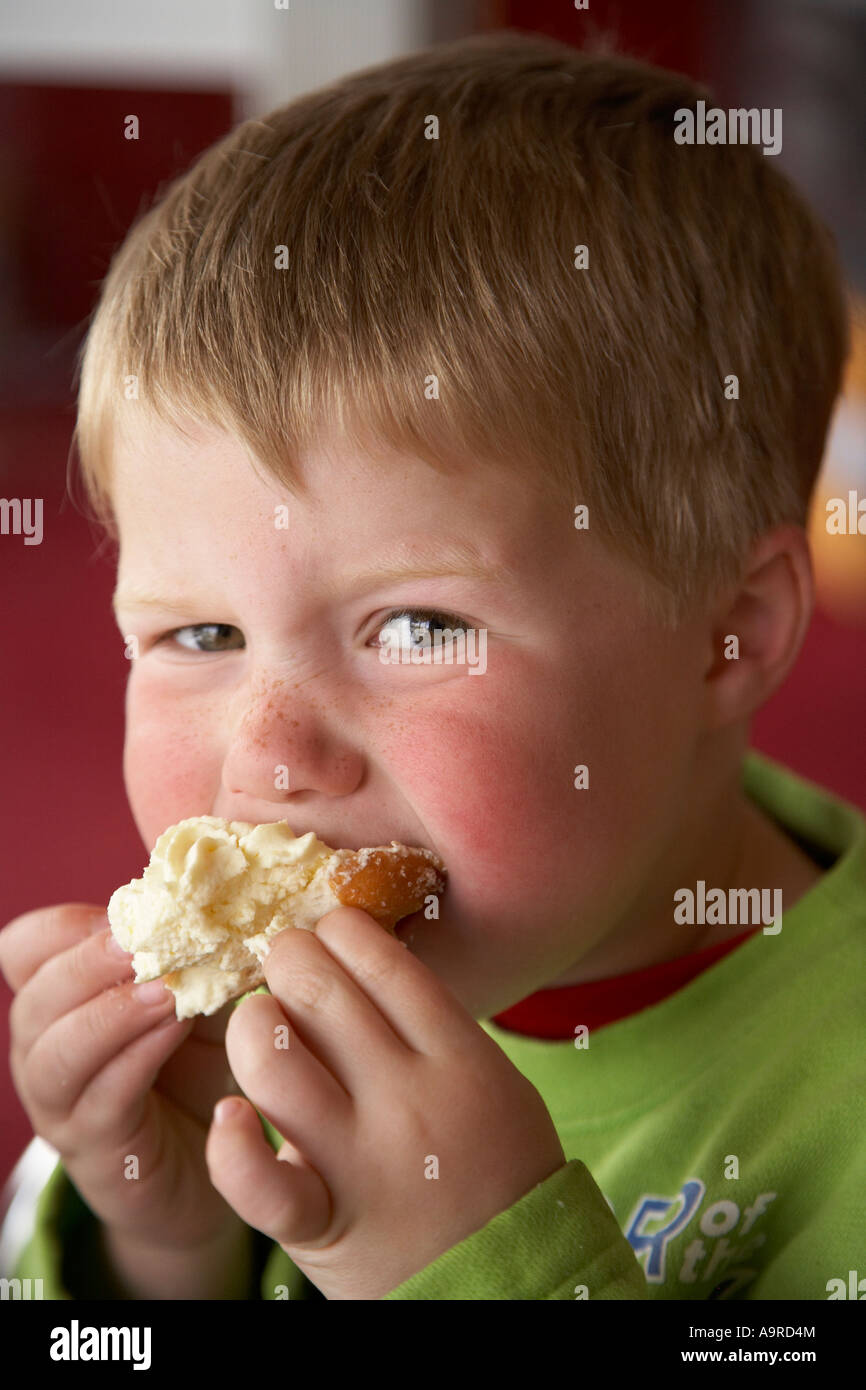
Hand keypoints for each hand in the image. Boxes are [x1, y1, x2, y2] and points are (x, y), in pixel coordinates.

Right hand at [0, 903, 244, 1254]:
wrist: (224, 1159)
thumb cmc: (207, 1059)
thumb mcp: (201, 989)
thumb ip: (198, 946)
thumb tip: (231, 888)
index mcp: (62, 997)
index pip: (26, 949)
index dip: (63, 927)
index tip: (121, 913)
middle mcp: (46, 1048)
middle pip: (34, 999)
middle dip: (87, 964)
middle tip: (143, 943)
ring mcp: (63, 1104)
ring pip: (55, 1053)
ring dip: (109, 1013)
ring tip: (163, 990)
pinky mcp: (96, 1149)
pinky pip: (102, 1098)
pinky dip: (136, 1058)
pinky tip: (175, 1029)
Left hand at [205, 906, 565, 1298]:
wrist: (509, 1280)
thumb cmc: (495, 1164)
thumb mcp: (489, 1078)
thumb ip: (429, 1025)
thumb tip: (352, 955)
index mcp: (457, 1056)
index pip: (382, 959)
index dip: (340, 928)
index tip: (327, 930)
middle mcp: (406, 1099)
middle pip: (321, 990)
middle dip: (287, 956)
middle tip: (284, 961)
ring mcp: (359, 1162)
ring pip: (273, 1062)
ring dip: (252, 1025)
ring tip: (259, 1022)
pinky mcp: (321, 1224)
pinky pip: (257, 1180)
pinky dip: (232, 1145)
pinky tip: (230, 1116)